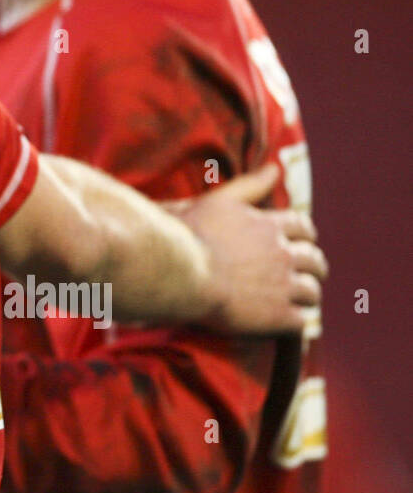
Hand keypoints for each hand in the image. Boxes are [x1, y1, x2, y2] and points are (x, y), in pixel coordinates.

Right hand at [175, 162, 325, 333]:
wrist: (178, 271)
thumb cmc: (189, 234)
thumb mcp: (218, 201)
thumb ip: (249, 186)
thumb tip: (275, 168)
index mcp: (269, 226)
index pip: (303, 228)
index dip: (304, 237)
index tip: (300, 244)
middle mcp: (283, 253)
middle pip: (314, 261)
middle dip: (312, 267)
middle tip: (303, 275)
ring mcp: (283, 285)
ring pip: (312, 292)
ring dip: (306, 295)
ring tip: (296, 302)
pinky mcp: (277, 315)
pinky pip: (302, 322)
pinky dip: (296, 322)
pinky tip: (285, 324)